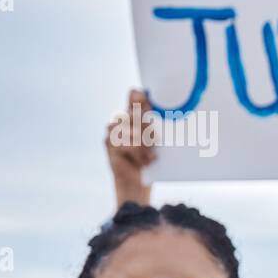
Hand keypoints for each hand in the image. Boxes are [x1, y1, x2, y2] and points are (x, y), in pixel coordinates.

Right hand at [105, 88, 156, 207]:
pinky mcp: (109, 143)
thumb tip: (168, 111)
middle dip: (147, 127)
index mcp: (136, 114)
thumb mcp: (158, 141)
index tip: (147, 97)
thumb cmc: (150, 160)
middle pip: (133, 112)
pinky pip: (126, 143)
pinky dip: (138, 153)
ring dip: (145, 144)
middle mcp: (122, 119)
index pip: (135, 95)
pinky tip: (146, 161)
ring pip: (130, 128)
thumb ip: (158, 125)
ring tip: (152, 156)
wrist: (138, 182)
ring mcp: (113, 130)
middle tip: (155, 141)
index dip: (140, 95)